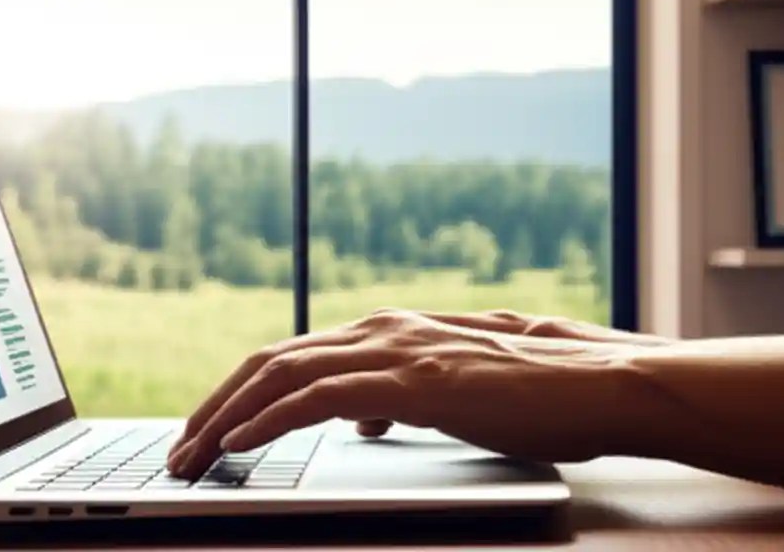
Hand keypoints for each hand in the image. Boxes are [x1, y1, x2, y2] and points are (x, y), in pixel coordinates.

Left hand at [166, 309, 655, 478]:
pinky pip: (317, 399)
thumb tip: (365, 418)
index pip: (294, 358)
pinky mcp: (412, 382)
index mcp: (390, 332)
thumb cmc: (537, 395)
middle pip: (272, 360)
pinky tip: (241, 442)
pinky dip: (269, 419)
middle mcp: (383, 330)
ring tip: (194, 453)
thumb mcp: (457, 393)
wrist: (601, 385)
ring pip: (282, 374)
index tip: (212, 428)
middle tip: (183, 446)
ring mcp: (396, 351)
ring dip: (228, 415)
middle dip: (217, 404)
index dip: (243, 393)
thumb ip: (403, 397)